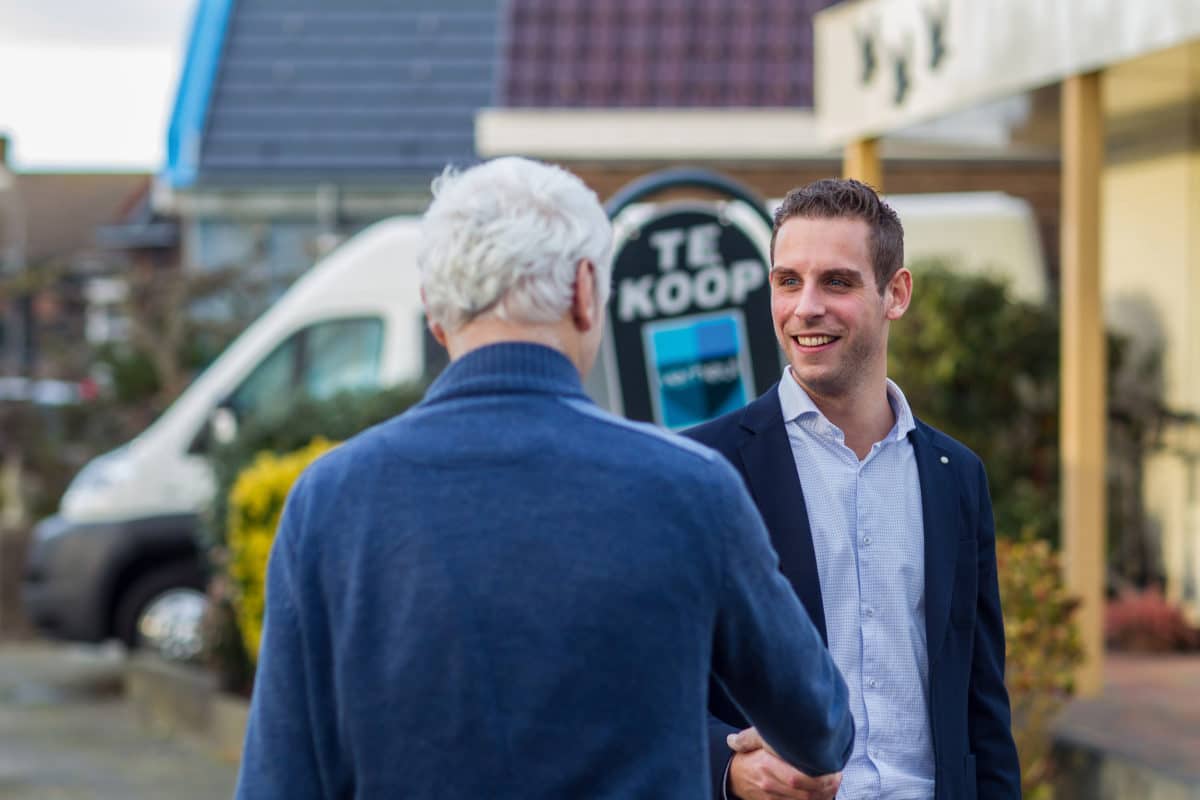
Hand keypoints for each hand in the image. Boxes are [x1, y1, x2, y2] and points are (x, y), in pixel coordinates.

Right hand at [726, 727, 841, 799]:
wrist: (733, 776)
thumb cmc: (749, 755)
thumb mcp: (756, 740)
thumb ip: (770, 734)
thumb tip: (787, 720)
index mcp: (766, 764)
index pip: (798, 776)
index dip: (819, 776)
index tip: (832, 768)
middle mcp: (769, 782)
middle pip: (805, 792)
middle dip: (826, 786)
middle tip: (837, 776)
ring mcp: (771, 797)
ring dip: (823, 795)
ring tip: (833, 784)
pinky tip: (823, 793)